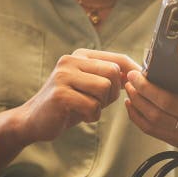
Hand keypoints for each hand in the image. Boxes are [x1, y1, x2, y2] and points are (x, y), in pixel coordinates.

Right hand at [14, 48, 140, 144]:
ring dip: (101, 105)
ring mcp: (63, 76)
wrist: (34, 121)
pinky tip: (79, 115)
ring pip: (104, 88)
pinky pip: (92, 106)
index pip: (118, 59)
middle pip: (114, 72)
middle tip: (100, 102)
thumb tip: (138, 75)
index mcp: (80, 56)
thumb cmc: (68, 105)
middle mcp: (70, 60)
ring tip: (87, 107)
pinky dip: (91, 116)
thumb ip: (110, 78)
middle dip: (113, 92)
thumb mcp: (90, 87)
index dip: (134, 73)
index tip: (143, 85)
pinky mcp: (60, 94)